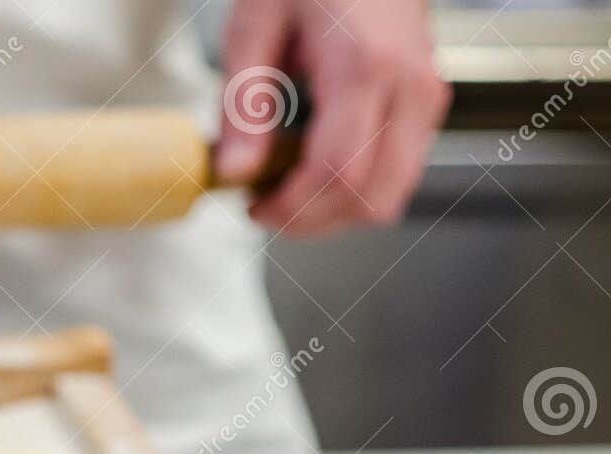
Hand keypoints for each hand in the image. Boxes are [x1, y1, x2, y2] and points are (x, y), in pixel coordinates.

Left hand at [216, 0, 449, 236]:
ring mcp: (427, 98)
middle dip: (310, 220)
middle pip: (369, 198)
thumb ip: (244, 104)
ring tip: (287, 187)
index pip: (336, 170)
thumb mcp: (256, 25)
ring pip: (389, 198)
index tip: (253, 207)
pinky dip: (354, 191)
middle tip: (263, 203)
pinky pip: (396, 176)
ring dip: (333, 213)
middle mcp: (409, 87)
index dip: (291, 206)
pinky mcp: (428, 105)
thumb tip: (233, 174)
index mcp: (365, 66)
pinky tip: (315, 169)